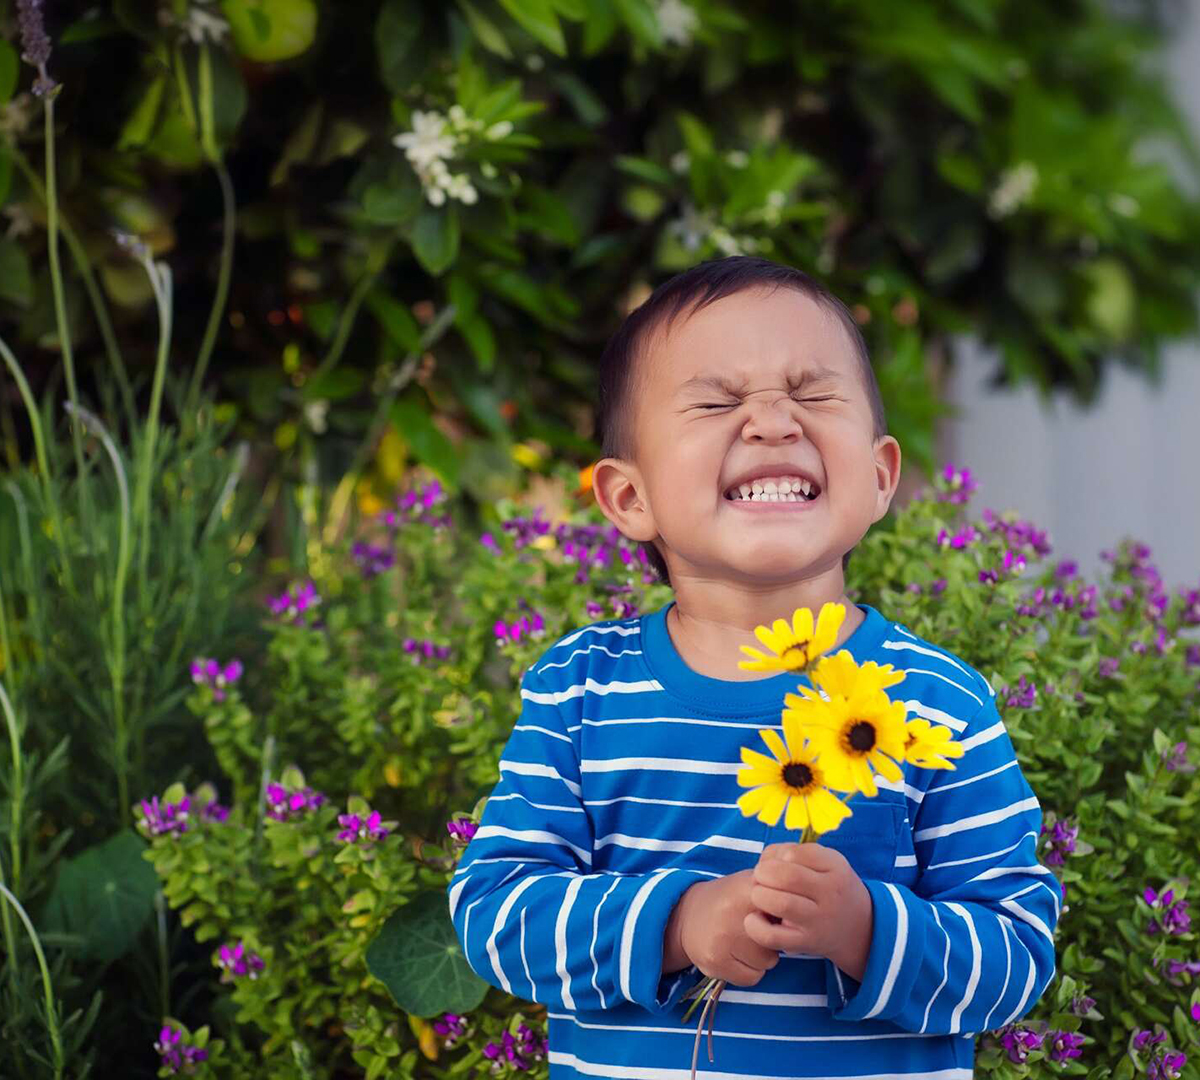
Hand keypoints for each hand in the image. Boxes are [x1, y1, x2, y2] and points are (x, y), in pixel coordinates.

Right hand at [666, 871, 780, 986]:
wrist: (686, 916)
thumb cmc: (728, 901)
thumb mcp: (749, 884)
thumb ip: (777, 890)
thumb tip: (805, 905)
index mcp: (746, 888)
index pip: (785, 909)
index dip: (784, 916)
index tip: (775, 914)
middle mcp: (733, 912)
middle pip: (779, 938)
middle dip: (773, 937)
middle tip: (759, 928)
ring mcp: (722, 939)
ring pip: (768, 961)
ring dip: (762, 955)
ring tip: (745, 941)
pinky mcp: (715, 963)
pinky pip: (753, 977)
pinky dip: (749, 970)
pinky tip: (737, 955)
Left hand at [744, 842, 874, 982]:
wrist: (858, 927)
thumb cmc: (829, 885)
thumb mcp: (825, 861)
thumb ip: (795, 853)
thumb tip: (764, 863)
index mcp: (835, 867)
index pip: (794, 853)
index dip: (775, 855)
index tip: (775, 862)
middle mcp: (830, 894)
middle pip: (787, 877)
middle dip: (763, 873)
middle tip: (760, 877)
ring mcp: (818, 921)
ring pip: (782, 904)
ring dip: (759, 895)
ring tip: (759, 895)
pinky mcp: (805, 943)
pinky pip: (773, 937)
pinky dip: (756, 926)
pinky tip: (755, 918)